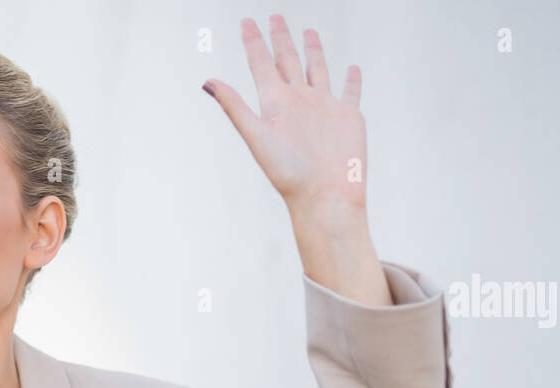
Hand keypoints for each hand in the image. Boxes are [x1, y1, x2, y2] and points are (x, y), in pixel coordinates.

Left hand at [203, 14, 368, 228]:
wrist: (323, 197)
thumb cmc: (288, 173)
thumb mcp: (256, 135)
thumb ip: (234, 107)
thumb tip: (207, 82)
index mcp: (275, 104)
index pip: (261, 64)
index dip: (253, 42)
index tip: (247, 22)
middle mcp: (298, 101)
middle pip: (287, 61)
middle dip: (281, 39)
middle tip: (275, 17)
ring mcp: (323, 108)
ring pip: (317, 70)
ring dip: (312, 51)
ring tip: (308, 32)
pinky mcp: (348, 117)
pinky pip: (350, 92)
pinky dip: (351, 79)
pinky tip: (352, 68)